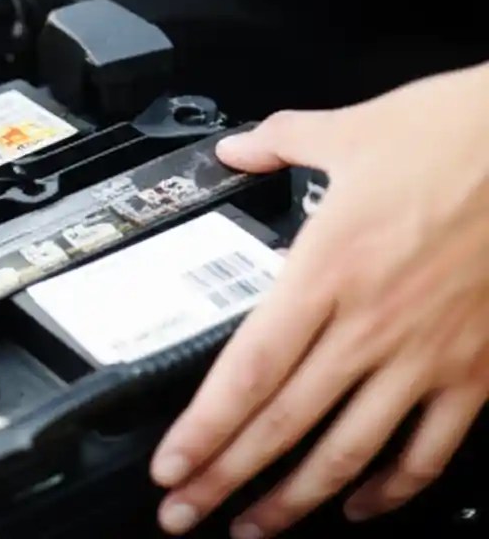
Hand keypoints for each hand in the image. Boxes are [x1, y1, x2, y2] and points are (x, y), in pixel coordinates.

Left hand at [150, 64, 488, 536]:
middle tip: (183, 514)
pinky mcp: (477, 371)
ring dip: (295, 499)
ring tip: (253, 528)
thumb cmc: (460, 136)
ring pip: (348, 450)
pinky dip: (393, 488)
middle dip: (224, 478)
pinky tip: (360, 506)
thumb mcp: (352, 129)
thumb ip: (282, 141)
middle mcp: (369, 325)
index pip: (247, 371)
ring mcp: (426, 356)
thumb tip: (238, 148)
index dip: (203, 429)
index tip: (170, 466)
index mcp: (326, 270)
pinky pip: (430, 449)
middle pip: (282, 422)